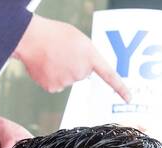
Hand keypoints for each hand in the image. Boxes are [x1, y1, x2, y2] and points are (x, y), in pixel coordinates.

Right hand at [13, 14, 130, 99]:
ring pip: (68, 79)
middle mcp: (81, 71)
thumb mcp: (78, 39)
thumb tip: (85, 71)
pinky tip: (45, 65)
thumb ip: (86, 55)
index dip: (120, 88)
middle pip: (81, 74)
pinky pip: (56, 85)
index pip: (109, 75)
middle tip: (62, 53)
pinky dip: (50, 77)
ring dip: (61, 70)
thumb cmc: (53, 34)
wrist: (31, 38)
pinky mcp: (54, 88)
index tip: (129, 99)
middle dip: (74, 65)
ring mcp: (68, 81)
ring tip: (51, 57)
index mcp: (90, 56)